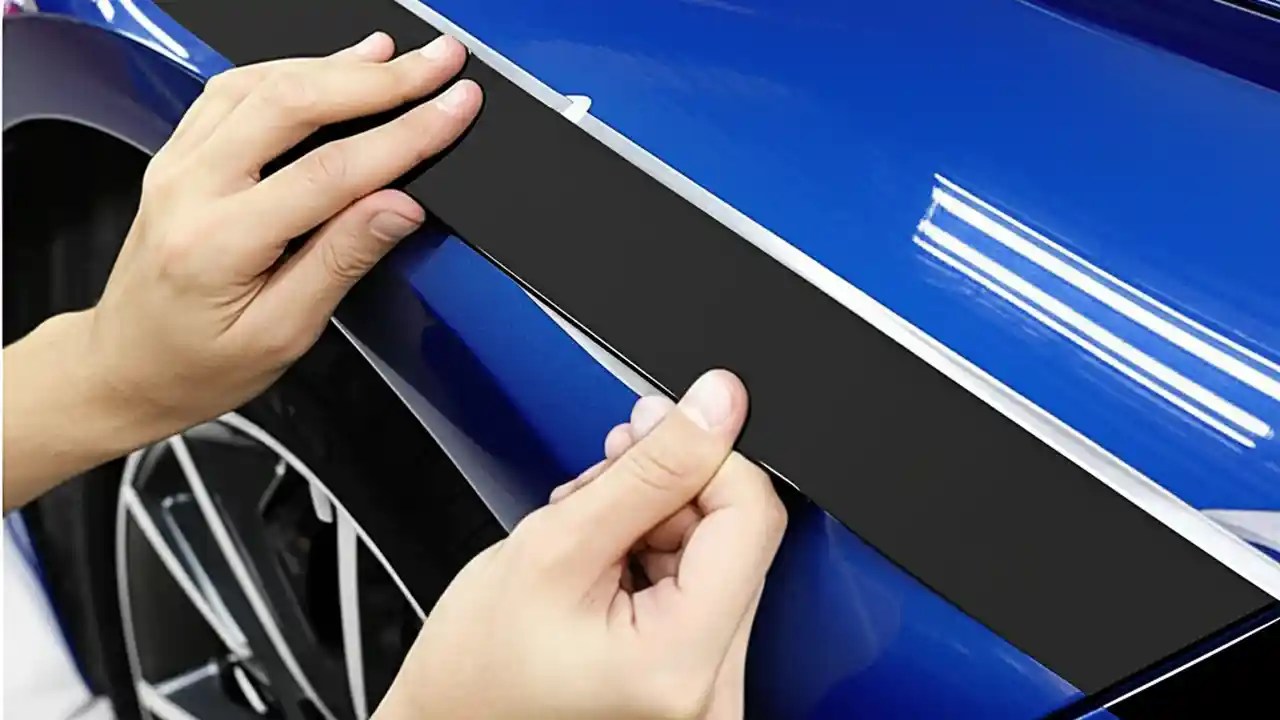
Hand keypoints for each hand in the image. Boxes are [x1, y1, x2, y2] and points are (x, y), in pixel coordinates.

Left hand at [89, 32, 479, 438]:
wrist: (127, 367)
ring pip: (263, 82)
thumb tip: (401, 208)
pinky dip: (293, 68)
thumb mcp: (283, 334)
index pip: (331, 170)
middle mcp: (190, 187)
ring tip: (396, 58)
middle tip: (438, 64)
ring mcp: (178, 163)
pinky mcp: (179, 154)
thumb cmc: (198, 365)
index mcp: (219, 242)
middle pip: (294, 103)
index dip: (404, 136)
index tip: (454, 109)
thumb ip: (341, 261)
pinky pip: (236, 89)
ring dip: (337, 65)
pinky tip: (331, 65)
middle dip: (379, 80)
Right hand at [376, 370, 787, 719]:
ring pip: (717, 559)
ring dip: (656, 523)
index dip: (706, 459)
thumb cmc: (474, 674)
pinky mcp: (692, 685)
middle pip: (736, 539)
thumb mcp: (554, 545)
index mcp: (681, 661)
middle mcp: (713, 689)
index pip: (752, 517)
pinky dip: (655, 562)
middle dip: (670, 493)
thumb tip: (717, 405)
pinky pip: (700, 594)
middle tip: (598, 488)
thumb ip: (648, 470)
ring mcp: (707, 693)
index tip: (655, 436)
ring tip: (586, 538)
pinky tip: (604, 564)